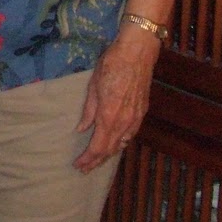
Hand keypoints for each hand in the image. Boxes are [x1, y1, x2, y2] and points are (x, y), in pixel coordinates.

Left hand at [73, 25, 158, 171]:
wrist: (137, 52)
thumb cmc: (111, 65)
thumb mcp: (93, 86)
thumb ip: (89, 111)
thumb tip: (82, 129)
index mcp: (109, 116)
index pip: (98, 147)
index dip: (88, 159)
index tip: (78, 165)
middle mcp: (124, 122)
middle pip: (111, 150)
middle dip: (97, 161)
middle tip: (85, 168)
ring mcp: (136, 118)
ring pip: (122, 144)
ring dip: (109, 154)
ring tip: (98, 159)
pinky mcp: (142, 112)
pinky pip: (131, 135)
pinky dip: (121, 143)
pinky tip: (116, 143)